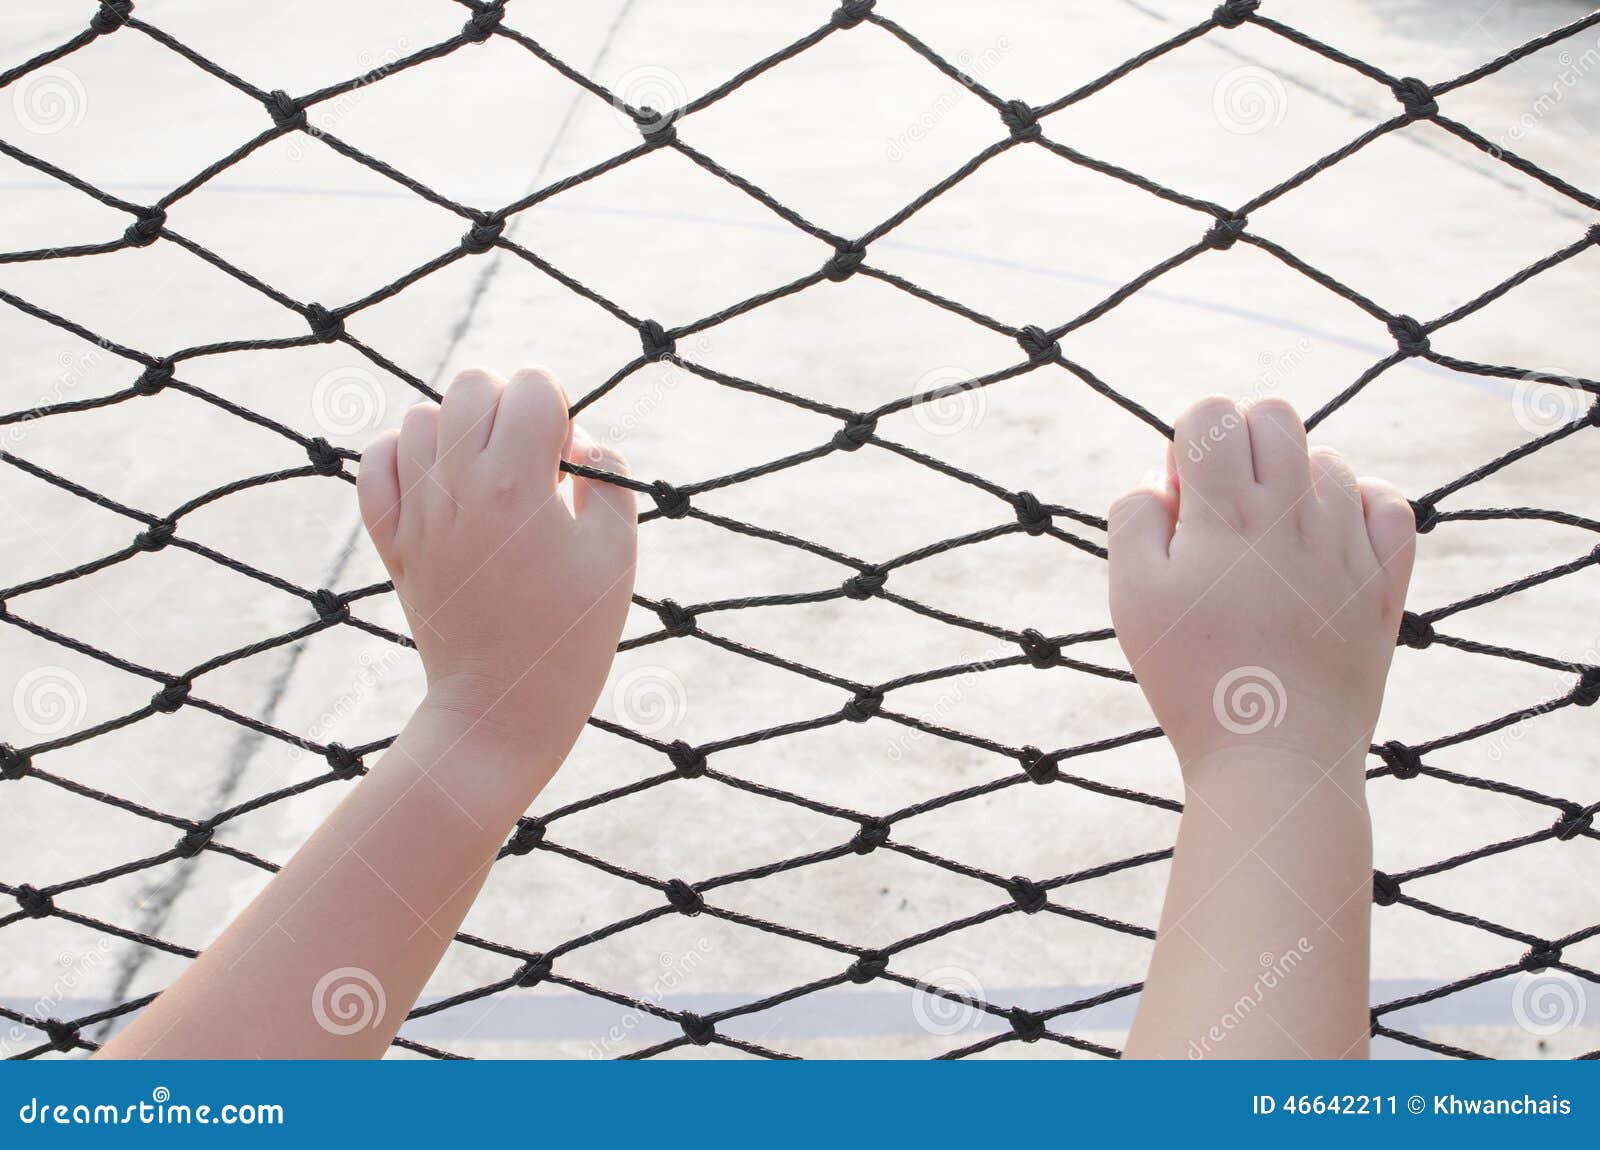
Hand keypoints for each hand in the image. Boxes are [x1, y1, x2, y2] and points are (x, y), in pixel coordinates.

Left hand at [356, 368, 635, 754]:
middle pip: (472, 384)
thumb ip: (607, 477)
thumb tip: (577, 438)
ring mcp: (418, 513)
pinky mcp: (392, 541)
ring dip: (458, 430)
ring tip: (487, 476)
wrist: (502, 708)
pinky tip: (439, 482)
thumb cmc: (573, 635)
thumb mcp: (617, 553)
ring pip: (421, 417)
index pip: (533, 386)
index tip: (567, 460)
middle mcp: (459, 488)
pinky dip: (403, 456)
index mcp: (518, 484)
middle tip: (530, 461)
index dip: (559, 407)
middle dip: (508, 405)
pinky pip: (375, 462)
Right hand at [1107, 395, 1414, 775]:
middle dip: (1240, 442)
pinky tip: (1326, 543)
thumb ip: (1134, 518)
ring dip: (1292, 481)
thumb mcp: (1131, 597)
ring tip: (1268, 546)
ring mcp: (1348, 543)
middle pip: (1274, 414)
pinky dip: (1358, 506)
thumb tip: (1163, 478)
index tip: (1182, 503)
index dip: (1187, 443)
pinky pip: (1388, 502)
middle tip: (1221, 515)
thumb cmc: (1190, 677)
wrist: (1276, 756)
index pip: (1212, 413)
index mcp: (1225, 511)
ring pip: (1327, 458)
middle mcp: (1294, 512)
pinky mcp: (1386, 580)